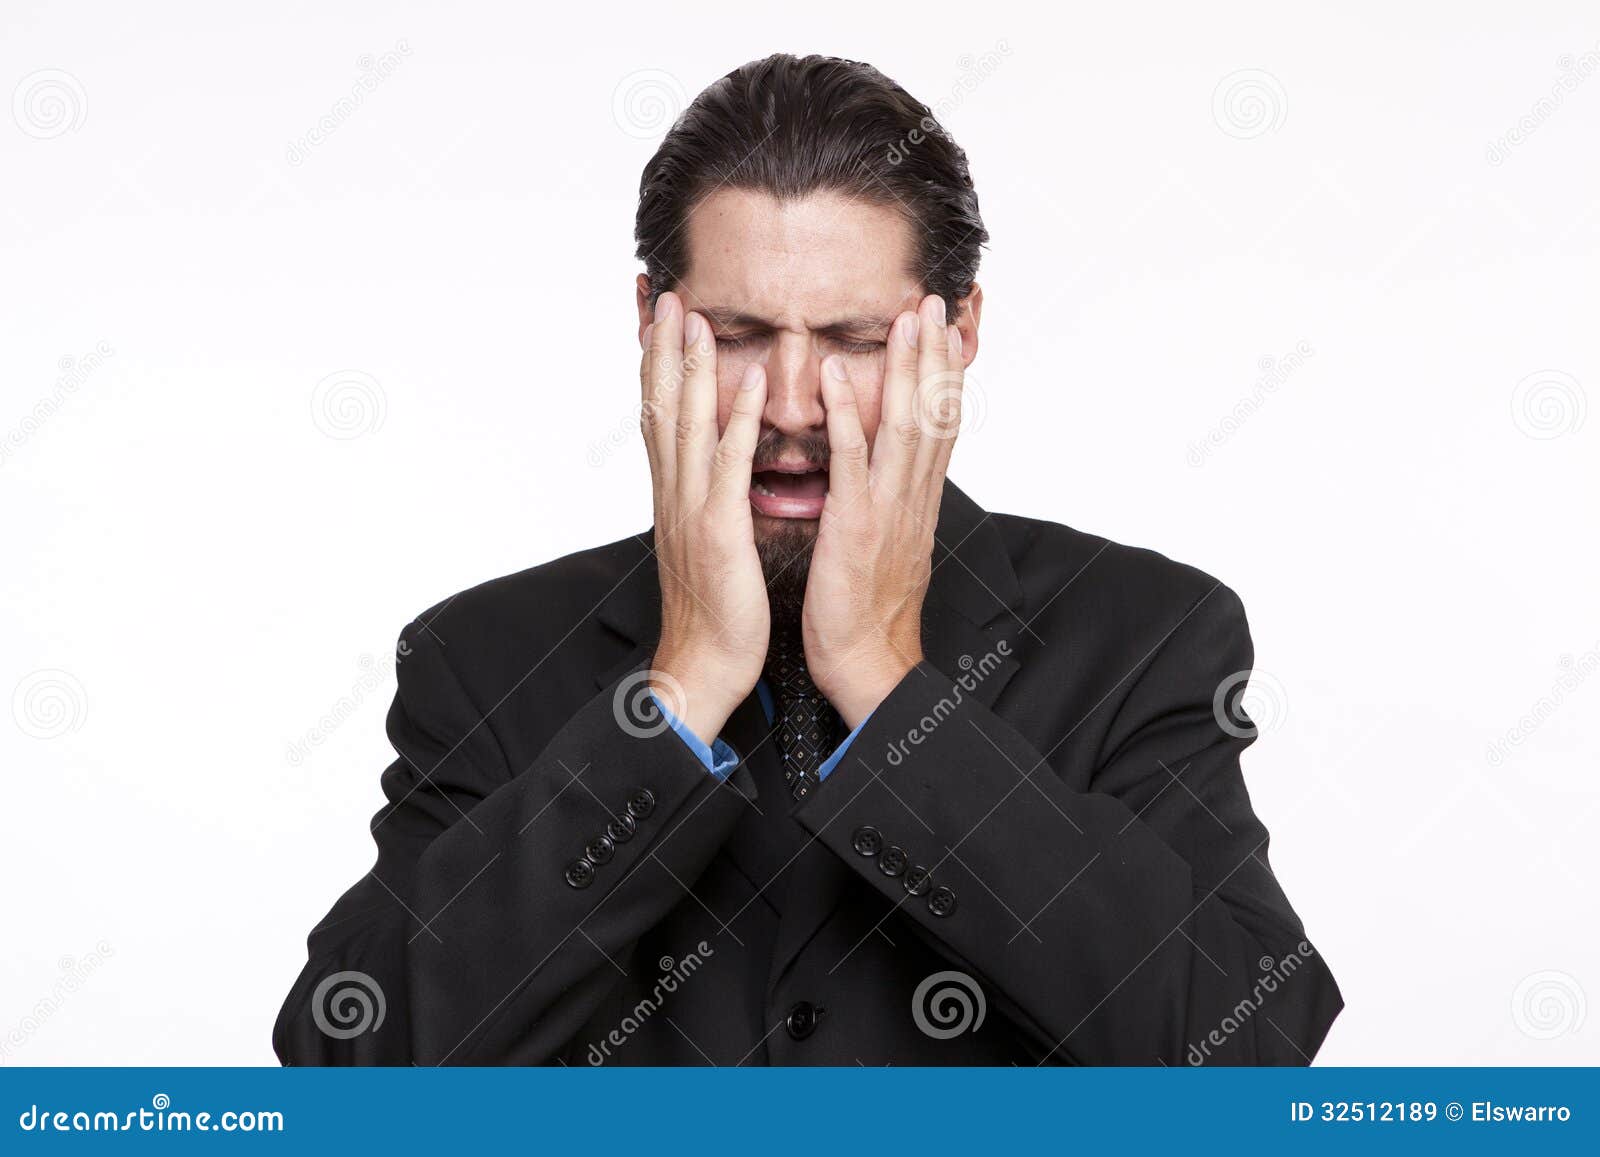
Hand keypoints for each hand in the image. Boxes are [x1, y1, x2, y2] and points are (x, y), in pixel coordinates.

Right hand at [640, 292, 769, 741]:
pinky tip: (747, 383)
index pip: (660, 417)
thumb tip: (713, 473)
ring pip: (685, 424)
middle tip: (662, 295)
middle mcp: (676, 494)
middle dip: (660, 349)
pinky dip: (735, 420)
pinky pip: (728, 465)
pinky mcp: (719, 530)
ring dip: (687, 367)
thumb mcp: (707, 544)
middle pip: (660, 407)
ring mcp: (693, 509)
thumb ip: (709, 501)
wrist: (704, 666)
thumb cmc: (716, 612)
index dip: (655, 366)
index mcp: (676, 496)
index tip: (657, 321)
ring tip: (692, 316)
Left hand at [802, 294, 963, 728]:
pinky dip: (847, 413)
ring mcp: (888, 507)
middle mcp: (912, 496)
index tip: (948, 330)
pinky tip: (837, 374)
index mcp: (917, 500)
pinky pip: (852, 459)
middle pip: (935, 412)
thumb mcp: (887, 544)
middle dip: (936, 354)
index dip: (947, 375)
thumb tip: (892, 474)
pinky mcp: (856, 524)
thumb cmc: (866, 609)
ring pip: (907, 424)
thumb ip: (891, 501)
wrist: (866, 662)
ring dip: (908, 367)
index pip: (940, 424)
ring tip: (907, 317)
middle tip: (938, 301)